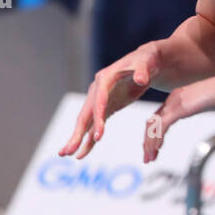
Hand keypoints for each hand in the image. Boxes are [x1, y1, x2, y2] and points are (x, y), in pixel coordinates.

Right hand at [59, 45, 160, 159]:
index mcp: (105, 78)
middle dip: (77, 133)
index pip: (99, 99)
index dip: (98, 116)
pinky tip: (82, 153)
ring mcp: (100, 100)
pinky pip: (95, 125)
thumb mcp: (148, 62)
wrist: (148, 62)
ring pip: (86, 122)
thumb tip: (141, 79)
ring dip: (77, 138)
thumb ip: (144, 70)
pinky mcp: (106, 107)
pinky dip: (89, 139)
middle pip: (86, 113)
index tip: (99, 134)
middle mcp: (97, 89)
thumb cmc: (148, 60)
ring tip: (66, 154)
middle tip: (67, 151)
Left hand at [143, 77, 214, 162]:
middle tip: (148, 157)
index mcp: (178, 97)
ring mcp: (174, 103)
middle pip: (151, 122)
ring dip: (149, 144)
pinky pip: (162, 127)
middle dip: (147, 142)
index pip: (158, 118)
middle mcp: (172, 99)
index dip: (153, 134)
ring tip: (150, 157)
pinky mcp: (179, 109)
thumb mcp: (208, 102)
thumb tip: (206, 109)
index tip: (154, 148)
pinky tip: (157, 149)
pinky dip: (156, 139)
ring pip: (153, 126)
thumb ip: (201, 106)